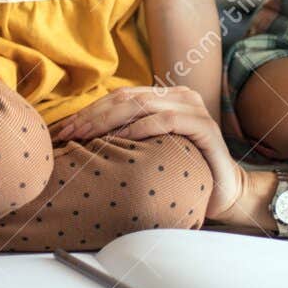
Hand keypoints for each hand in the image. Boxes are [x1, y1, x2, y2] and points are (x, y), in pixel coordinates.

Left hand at [52, 85, 245, 218]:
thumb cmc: (183, 172)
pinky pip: (166, 120)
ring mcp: (193, 108)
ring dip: (108, 120)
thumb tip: (79, 137)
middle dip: (91, 116)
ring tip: (85, 137)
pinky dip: (138, 128)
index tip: (63, 130)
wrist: (223, 192)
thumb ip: (128, 135)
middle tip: (67, 134)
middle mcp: (179, 95)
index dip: (88, 111)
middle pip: (124, 98)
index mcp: (164, 96)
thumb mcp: (150, 149)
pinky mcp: (203, 125)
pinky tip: (118, 139)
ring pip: (141, 104)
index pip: (118, 97)